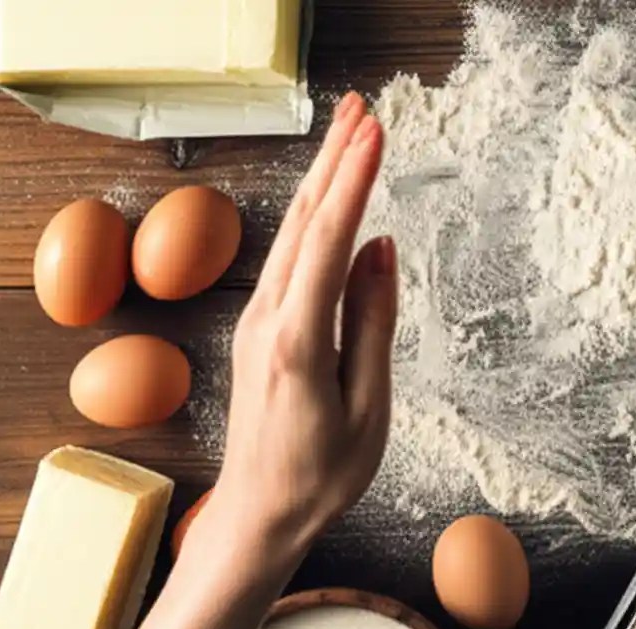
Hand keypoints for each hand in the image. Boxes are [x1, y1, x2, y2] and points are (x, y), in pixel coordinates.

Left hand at [205, 92, 396, 549]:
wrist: (257, 516)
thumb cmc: (319, 475)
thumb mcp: (366, 407)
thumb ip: (372, 323)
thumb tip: (380, 249)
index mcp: (298, 338)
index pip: (330, 239)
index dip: (354, 179)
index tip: (376, 130)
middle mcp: (267, 319)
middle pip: (302, 221)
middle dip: (331, 158)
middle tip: (359, 107)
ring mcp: (255, 322)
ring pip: (290, 235)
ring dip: (319, 180)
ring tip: (346, 135)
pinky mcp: (258, 331)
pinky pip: (286, 260)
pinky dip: (311, 218)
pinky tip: (328, 203)